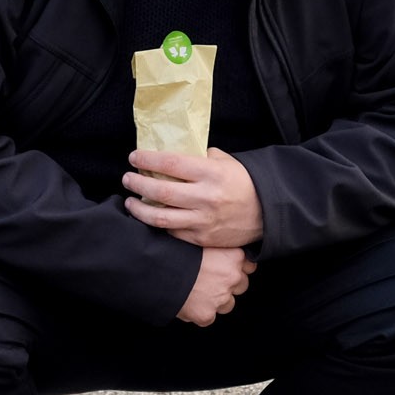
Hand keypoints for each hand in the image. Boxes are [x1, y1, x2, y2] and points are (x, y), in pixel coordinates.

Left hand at [124, 148, 264, 248]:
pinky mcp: (202, 238)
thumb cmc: (244, 183)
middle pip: (160, 190)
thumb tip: (174, 156)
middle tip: (127, 178)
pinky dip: (158, 225)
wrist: (267, 213)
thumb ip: (200, 157)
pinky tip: (151, 217)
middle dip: (137, 183)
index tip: (134, 157)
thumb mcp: (226, 162)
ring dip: (139, 209)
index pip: (170, 163)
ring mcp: (202, 220)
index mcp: (210, 173)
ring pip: (160, 217)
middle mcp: (205, 197)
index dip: (147, 159)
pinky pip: (173, 232)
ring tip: (130, 202)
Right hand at [177, 246, 254, 326]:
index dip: (236, 267)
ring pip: (227, 304)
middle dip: (228, 285)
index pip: (248, 265)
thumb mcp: (199, 239)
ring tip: (196, 292)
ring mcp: (221, 298)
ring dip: (216, 301)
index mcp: (234, 256)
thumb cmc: (173, 249)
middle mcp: (232, 277)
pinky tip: (186, 302)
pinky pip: (208, 317)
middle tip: (208, 280)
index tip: (225, 267)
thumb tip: (217, 252)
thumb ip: (215, 247)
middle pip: (241, 285)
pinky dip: (199, 313)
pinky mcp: (207, 315)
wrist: (154, 269)